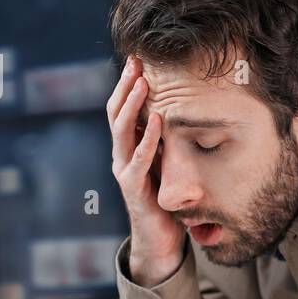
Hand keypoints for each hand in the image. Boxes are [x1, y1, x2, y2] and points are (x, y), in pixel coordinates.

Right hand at [108, 56, 184, 285]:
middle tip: (136, 62)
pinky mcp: (134, 188)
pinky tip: (158, 122)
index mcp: (127, 147)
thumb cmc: (164, 198)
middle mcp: (121, 156)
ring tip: (143, 83)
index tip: (136, 59)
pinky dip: (148, 140)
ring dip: (133, 105)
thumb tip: (181, 111)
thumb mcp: (166, 163)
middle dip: (126, 86)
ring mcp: (125, 171)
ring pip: (122, 131)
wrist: (159, 239)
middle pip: (116, 113)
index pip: (121, 109)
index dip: (126, 84)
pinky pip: (139, 160)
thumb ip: (166, 141)